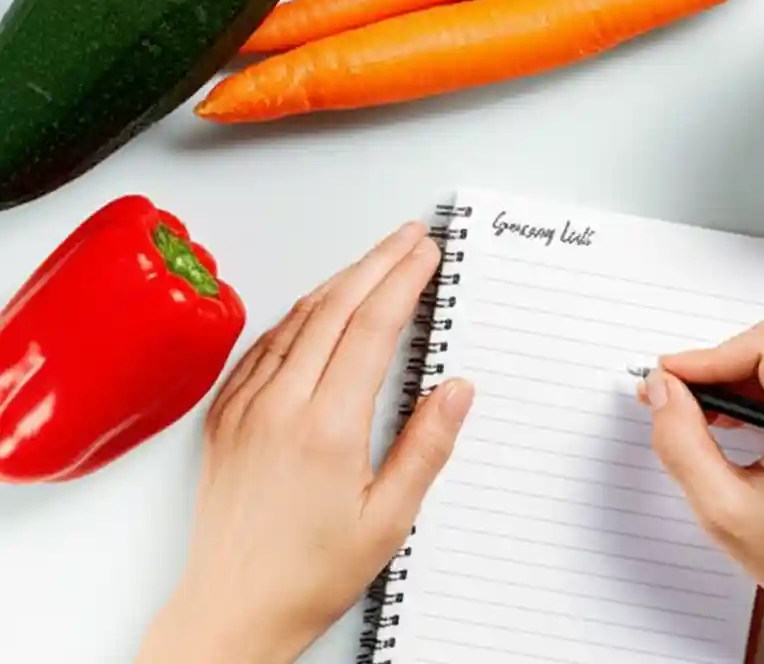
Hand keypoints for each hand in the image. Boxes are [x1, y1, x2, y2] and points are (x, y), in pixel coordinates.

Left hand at [137, 223, 474, 663]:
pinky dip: (297, 314)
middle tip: (408, 237)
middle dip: (377, 262)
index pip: (371, 328)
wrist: (232, 609)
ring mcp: (244, 408)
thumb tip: (457, 388)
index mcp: (327, 428)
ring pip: (296, 319)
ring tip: (372, 260)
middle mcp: (279, 406)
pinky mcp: (223, 418)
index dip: (402, 281)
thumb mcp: (389, 520)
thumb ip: (427, 447)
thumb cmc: (308, 574)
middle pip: (334, 308)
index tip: (424, 253)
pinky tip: (314, 306)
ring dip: (338, 280)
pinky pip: (262, 346)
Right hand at [639, 318, 763, 663]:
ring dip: (738, 380)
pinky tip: (734, 419)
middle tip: (676, 397)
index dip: (710, 358)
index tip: (670, 378)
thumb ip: (683, 443)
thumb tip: (664, 390)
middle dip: (719, 368)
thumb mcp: (725, 509)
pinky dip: (762, 392)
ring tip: (702, 414)